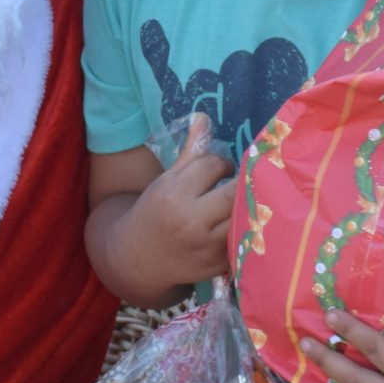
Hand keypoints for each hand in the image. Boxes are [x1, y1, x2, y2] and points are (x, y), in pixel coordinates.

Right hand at [122, 112, 233, 287]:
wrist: (138, 258)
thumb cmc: (155, 211)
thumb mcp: (168, 179)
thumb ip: (190, 150)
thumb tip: (203, 116)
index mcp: (174, 195)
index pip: (215, 165)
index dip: (221, 164)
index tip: (219, 170)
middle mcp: (190, 222)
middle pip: (235, 191)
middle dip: (240, 183)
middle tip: (236, 183)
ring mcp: (206, 247)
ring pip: (244, 215)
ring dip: (246, 205)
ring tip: (239, 201)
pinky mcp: (218, 265)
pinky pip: (244, 239)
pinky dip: (245, 229)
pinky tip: (238, 224)